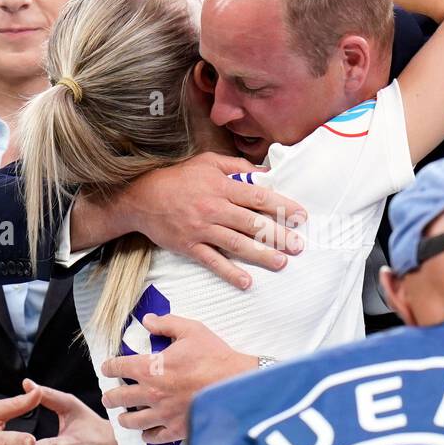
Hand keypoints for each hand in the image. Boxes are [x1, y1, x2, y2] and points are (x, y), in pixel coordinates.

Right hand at [93, 152, 307, 289]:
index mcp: (222, 187)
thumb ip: (238, 167)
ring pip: (236, 244)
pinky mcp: (190, 246)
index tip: (300, 216)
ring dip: (261, 255)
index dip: (282, 206)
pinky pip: (213, 261)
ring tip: (281, 263)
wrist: (142, 197)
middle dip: (277, 235)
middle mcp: (214, 208)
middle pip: (252, 223)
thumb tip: (266, 173)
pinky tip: (246, 282)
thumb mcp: (208, 162)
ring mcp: (202, 229)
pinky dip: (230, 272)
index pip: (259, 197)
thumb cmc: (179, 178)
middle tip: (298, 245)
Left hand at [100, 314, 255, 443]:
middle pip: (118, 398)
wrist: (236, 384)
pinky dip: (147, 435)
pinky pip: (154, 437)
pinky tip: (147, 432)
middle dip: (110, 396)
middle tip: (109, 397)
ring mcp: (163, 414)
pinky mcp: (177, 429)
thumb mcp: (191, 330)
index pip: (118, 368)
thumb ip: (166, 323)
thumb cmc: (215, 357)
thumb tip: (148, 320)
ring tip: (124, 416)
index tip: (107, 368)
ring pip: (132, 421)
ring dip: (124, 418)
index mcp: (150, 368)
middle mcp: (151, 393)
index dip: (109, 367)